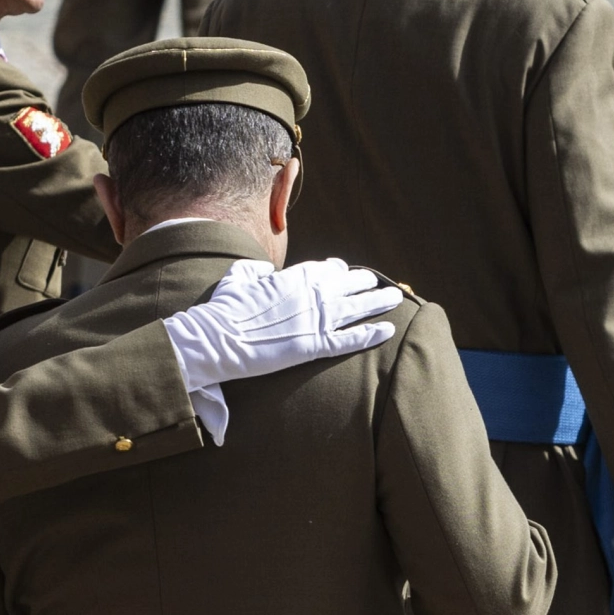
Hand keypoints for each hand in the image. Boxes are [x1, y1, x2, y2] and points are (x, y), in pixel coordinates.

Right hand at [161, 258, 402, 441]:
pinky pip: (350, 339)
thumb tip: (262, 268)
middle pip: (347, 284)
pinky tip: (387, 331)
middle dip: (365, 283)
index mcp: (291, 277)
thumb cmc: (222, 309)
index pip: (324, 270)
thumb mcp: (236, 277)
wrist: (217, 339)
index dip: (337, 271)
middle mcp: (309, 294)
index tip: (345, 272)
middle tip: (380, 284)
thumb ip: (252, 269)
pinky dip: (371, 334)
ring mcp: (313, 320)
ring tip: (396, 298)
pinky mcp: (313, 346)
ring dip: (378, 302)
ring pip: (356, 308)